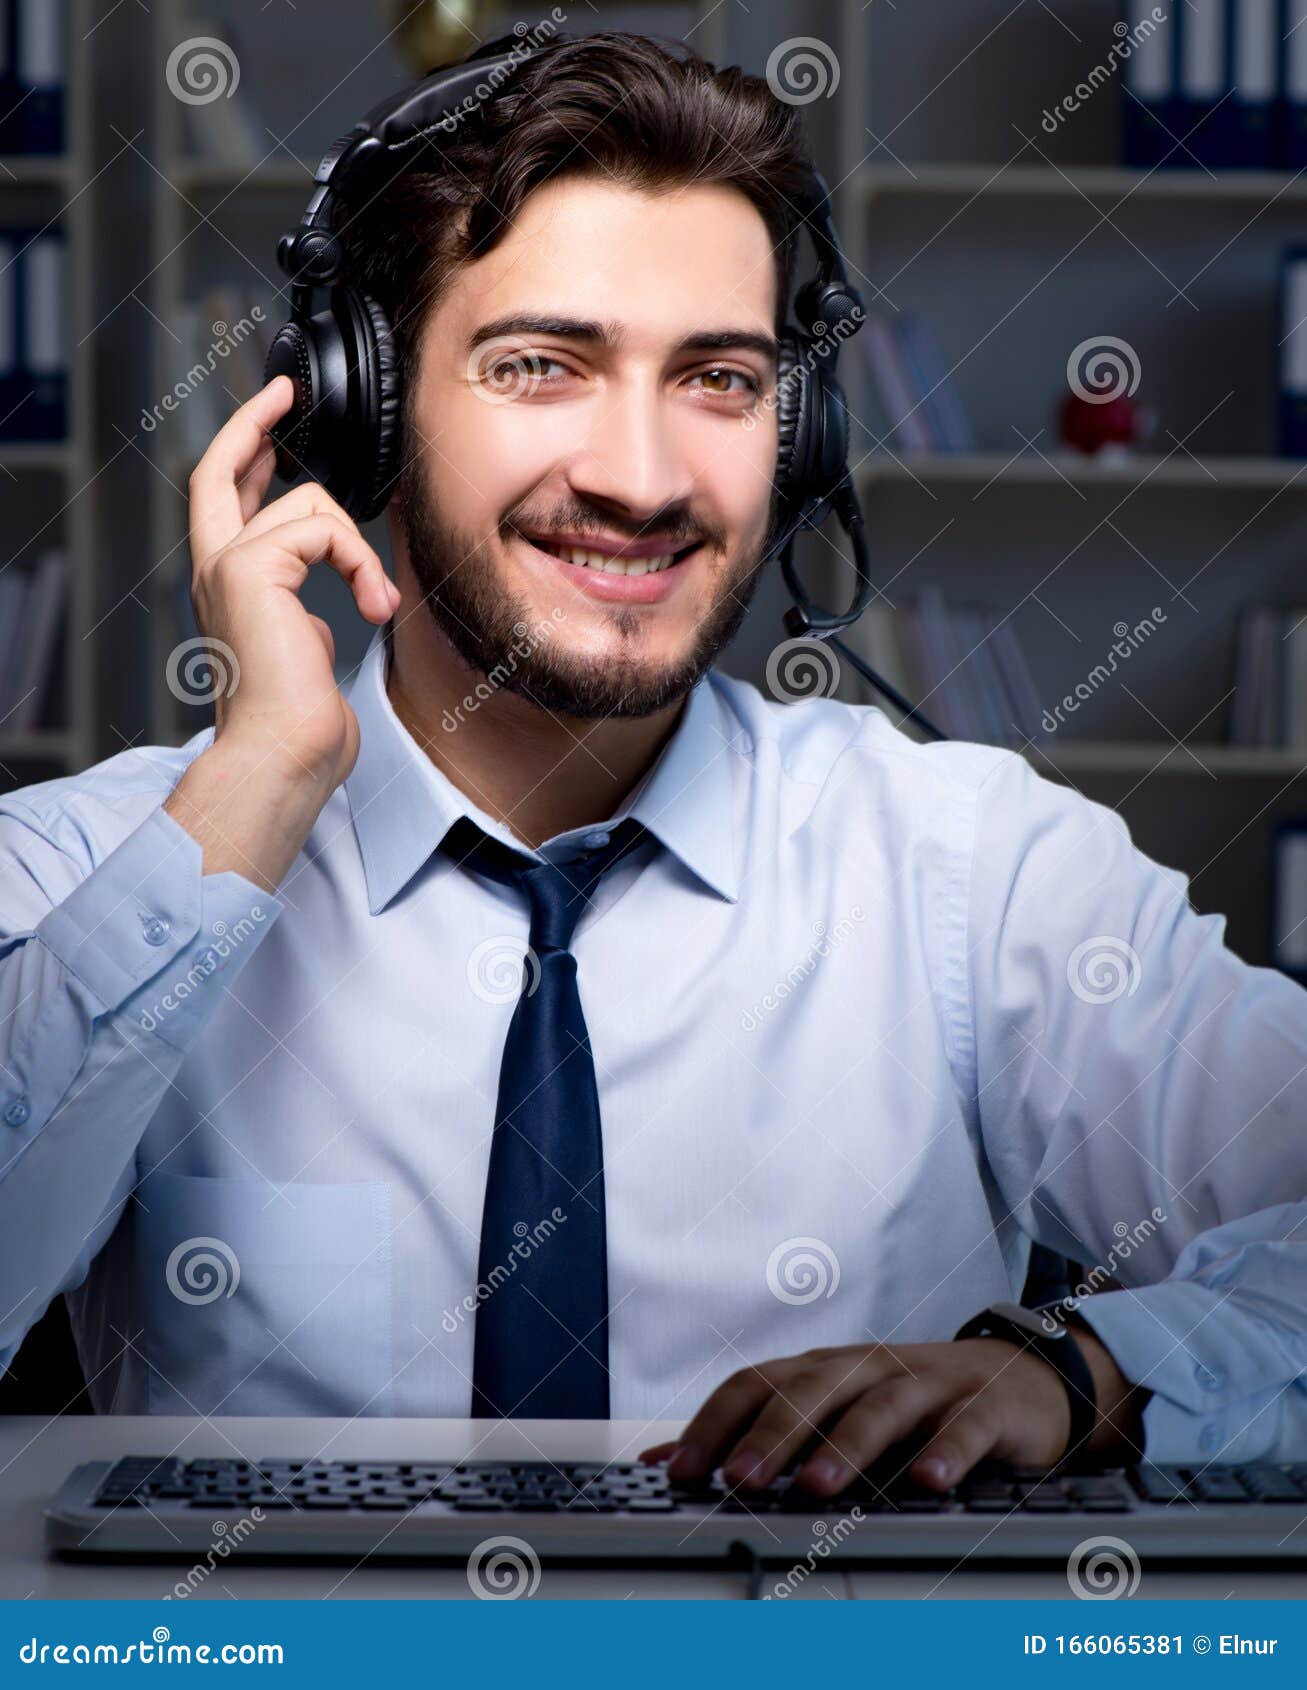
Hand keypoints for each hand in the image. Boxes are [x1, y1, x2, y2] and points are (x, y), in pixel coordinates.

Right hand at [186, 374, 400, 789]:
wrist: (282, 755)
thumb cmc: (298, 724)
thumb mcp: (307, 651)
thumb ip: (304, 616)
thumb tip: (327, 609)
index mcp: (228, 588)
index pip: (222, 500)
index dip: (242, 450)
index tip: (272, 417)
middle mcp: (215, 571)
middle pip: (220, 469)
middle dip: (253, 421)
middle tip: (286, 393)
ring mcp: (227, 566)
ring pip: (308, 503)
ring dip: (360, 549)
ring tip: (376, 602)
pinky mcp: (252, 569)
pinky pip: (324, 528)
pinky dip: (360, 561)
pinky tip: (371, 605)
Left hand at [639, 1339, 1077, 1497]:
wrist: (1018, 1377)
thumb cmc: (910, 1402)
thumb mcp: (833, 1412)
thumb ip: (757, 1435)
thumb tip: (663, 1462)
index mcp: (824, 1370)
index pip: (756, 1383)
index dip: (715, 1423)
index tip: (680, 1471)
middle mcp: (867, 1368)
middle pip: (812, 1390)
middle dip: (770, 1435)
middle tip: (739, 1480)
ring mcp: (927, 1383)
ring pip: (881, 1407)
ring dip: (848, 1446)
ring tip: (818, 1486)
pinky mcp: (984, 1405)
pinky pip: (964, 1426)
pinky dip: (946, 1452)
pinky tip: (928, 1482)